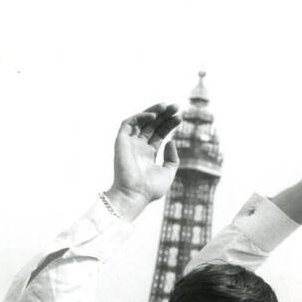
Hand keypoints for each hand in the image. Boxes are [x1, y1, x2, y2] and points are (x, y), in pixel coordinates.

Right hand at [107, 103, 180, 217]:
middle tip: (176, 106)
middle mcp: (138, 146)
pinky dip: (141, 117)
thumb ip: (172, 159)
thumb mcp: (168, 173)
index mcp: (148, 154)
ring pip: (141, 121)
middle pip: (152, 125)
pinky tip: (154, 116)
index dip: (169, 124)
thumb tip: (171, 141)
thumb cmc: (150, 189)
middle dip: (164, 115)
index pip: (159, 134)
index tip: (180, 117)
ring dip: (154, 111)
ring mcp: (130, 143)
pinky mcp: (121, 141)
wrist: (134, 195)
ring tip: (167, 106)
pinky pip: (129, 123)